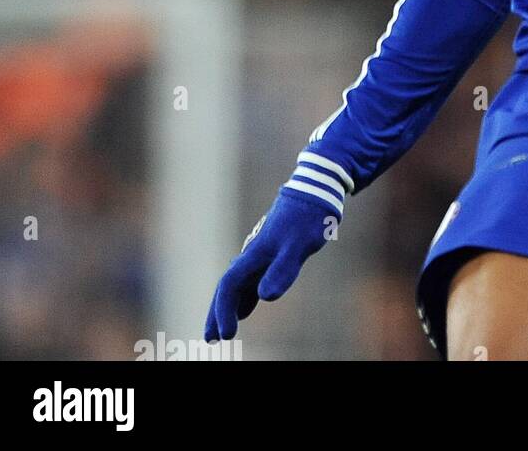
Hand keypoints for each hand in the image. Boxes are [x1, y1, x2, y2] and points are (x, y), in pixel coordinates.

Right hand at [204, 188, 337, 341]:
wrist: (317, 189)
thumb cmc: (309, 216)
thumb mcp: (299, 244)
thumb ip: (283, 268)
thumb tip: (263, 297)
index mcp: (255, 253)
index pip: (230, 285)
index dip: (224, 310)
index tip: (227, 335)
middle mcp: (253, 254)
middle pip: (227, 287)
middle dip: (217, 312)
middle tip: (211, 339)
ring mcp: (261, 252)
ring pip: (238, 284)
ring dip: (228, 306)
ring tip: (223, 331)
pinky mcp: (272, 251)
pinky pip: (251, 278)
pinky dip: (244, 296)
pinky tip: (247, 307)